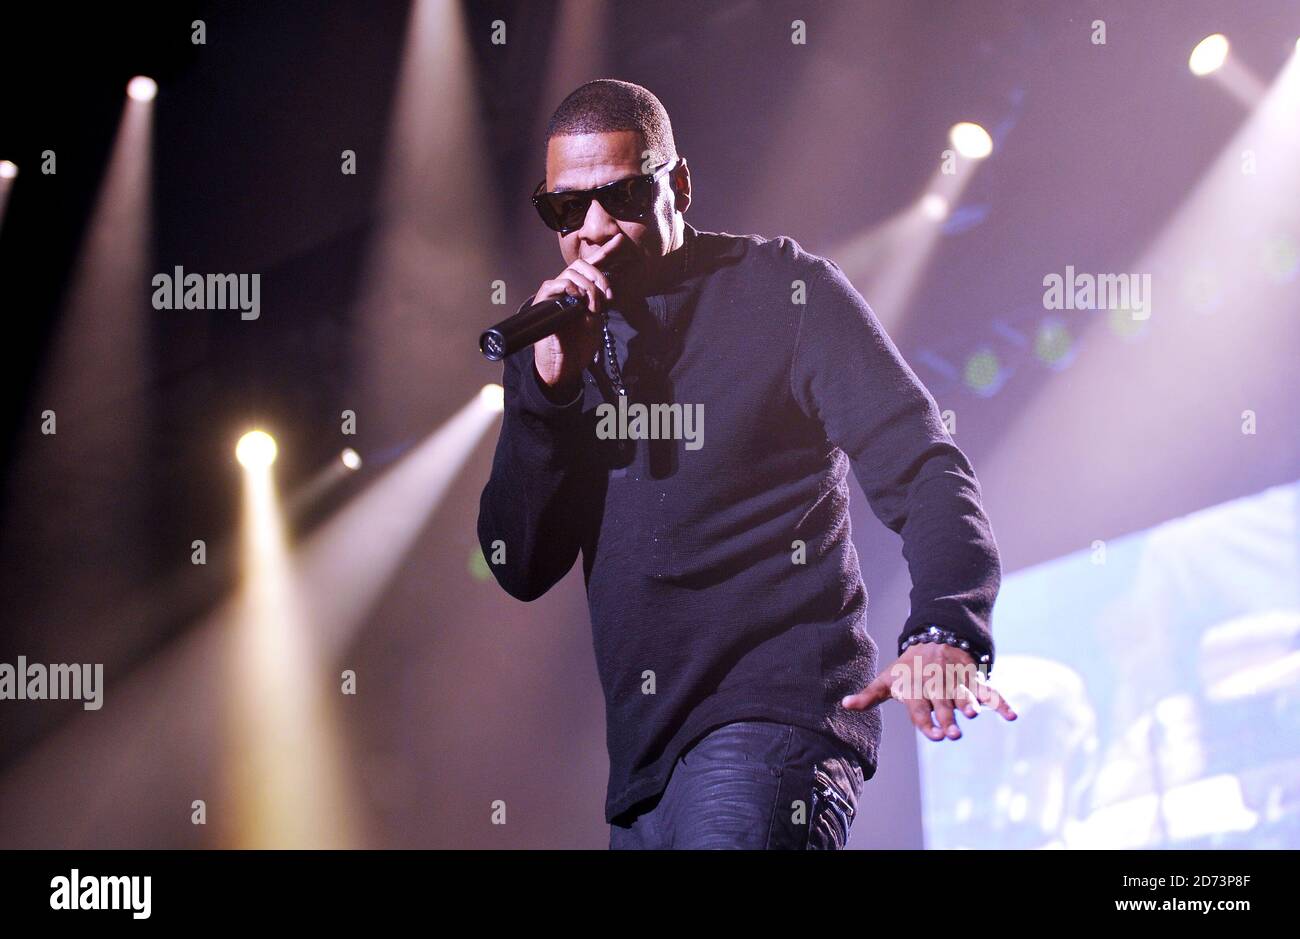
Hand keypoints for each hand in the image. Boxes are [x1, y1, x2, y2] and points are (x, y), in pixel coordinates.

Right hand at [533, 232, 626, 392]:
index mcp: (579, 293)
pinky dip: (567, 287)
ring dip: (586, 286)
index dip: (603, 264)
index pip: (588, 268)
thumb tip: (604, 288)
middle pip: (581, 265)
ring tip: (590, 305)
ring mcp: (554, 295)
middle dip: (598, 277)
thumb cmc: (578, 347)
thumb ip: (598, 303)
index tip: (615, 265)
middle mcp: (566, 290)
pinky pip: (552, 284)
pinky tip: (576, 299)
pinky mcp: (543, 303)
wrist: (564, 367)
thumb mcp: (595, 321)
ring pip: (570, 272)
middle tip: (605, 296)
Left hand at [840, 642, 1016, 741]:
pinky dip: (1001, 703)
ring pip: (965, 694)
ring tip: (974, 715)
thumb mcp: (888, 679)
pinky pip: (989, 691)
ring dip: (970, 704)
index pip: (920, 709)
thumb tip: (844, 704)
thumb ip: (869, 695)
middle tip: (953, 733)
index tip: (935, 735)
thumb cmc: (908, 667)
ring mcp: (957, 680)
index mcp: (916, 688)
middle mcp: (937, 685)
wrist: (935, 636)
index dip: (927, 722)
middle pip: (943, 704)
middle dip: (948, 717)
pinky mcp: (973, 678)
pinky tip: (1012, 717)